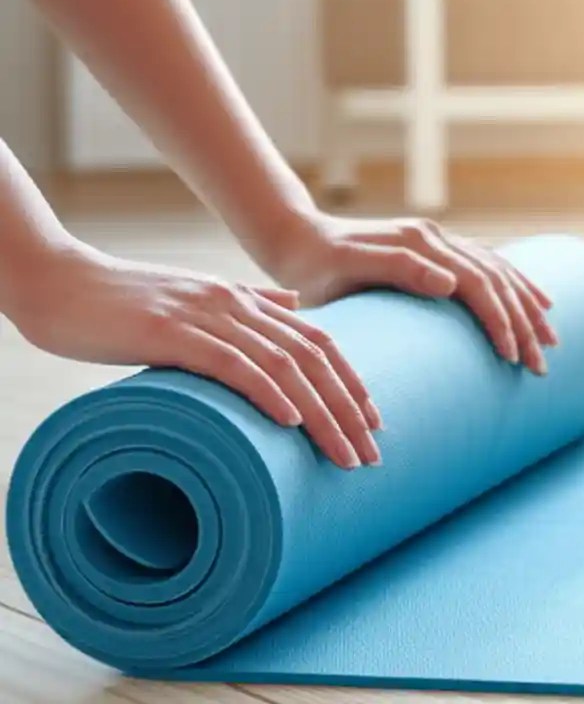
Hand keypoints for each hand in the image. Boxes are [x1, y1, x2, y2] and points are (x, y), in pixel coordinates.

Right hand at [4, 244, 380, 469]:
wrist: (57, 282)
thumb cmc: (123, 302)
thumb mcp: (196, 299)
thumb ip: (247, 303)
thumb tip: (293, 305)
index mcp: (246, 301)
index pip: (319, 341)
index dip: (352, 381)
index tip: (374, 423)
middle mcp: (236, 305)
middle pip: (313, 358)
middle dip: (348, 408)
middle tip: (372, 453)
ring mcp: (206, 317)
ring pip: (283, 365)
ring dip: (321, 413)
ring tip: (345, 453)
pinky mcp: (170, 333)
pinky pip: (231, 363)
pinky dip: (267, 392)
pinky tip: (290, 420)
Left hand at [261, 210, 556, 374]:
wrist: (297, 239)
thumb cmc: (314, 267)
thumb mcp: (346, 269)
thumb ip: (397, 270)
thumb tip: (451, 282)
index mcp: (420, 245)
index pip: (478, 284)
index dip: (500, 320)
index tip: (511, 357)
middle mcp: (437, 238)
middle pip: (497, 280)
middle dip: (523, 324)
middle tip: (540, 366)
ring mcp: (440, 241)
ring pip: (500, 273)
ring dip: (528, 308)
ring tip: (551, 342)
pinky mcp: (439, 249)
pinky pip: (491, 266)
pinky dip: (518, 285)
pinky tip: (538, 303)